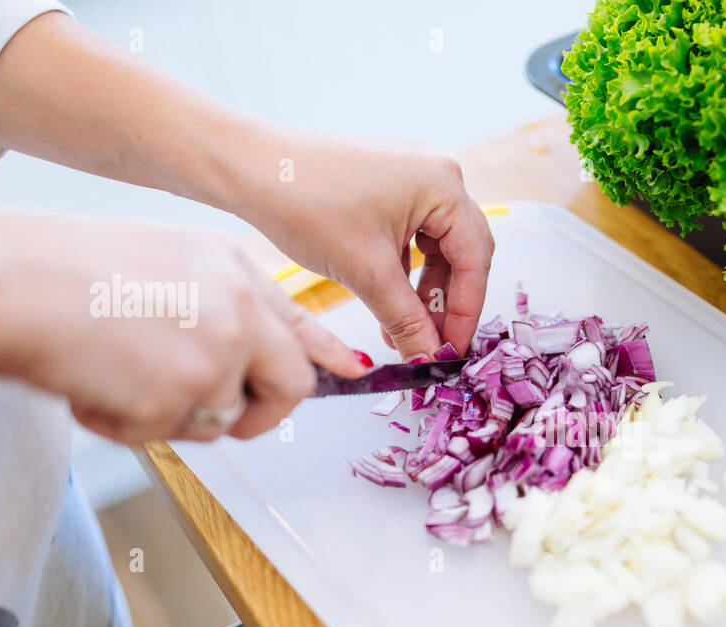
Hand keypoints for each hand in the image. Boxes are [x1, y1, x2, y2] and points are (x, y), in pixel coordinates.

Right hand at [0, 208, 367, 442]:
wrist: (12, 284)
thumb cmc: (65, 274)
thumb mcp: (162, 267)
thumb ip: (214, 307)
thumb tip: (242, 354)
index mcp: (232, 268)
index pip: (300, 323)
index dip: (328, 356)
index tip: (354, 372)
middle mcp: (240, 305)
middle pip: (290, 386)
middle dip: (258, 415)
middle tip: (214, 414)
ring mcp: (222, 347)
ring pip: (222, 418)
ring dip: (170, 415)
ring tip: (117, 373)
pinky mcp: (192, 388)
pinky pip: (170, 435)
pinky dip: (127, 425)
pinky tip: (96, 383)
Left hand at [226, 128, 494, 358]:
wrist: (251, 169)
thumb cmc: (306, 205)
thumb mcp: (366, 272)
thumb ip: (407, 320)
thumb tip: (429, 359)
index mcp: (445, 184)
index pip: (474, 260)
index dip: (465, 313)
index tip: (452, 353)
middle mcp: (439, 173)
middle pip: (463, 253)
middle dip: (448, 304)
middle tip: (434, 347)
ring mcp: (415, 176)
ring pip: (438, 248)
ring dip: (424, 293)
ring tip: (404, 332)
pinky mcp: (391, 184)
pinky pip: (414, 236)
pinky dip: (406, 272)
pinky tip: (389, 304)